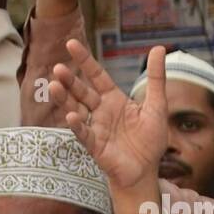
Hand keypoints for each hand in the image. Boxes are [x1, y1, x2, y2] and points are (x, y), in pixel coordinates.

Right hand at [50, 39, 165, 192]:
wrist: (147, 170)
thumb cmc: (150, 139)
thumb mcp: (157, 105)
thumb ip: (156, 78)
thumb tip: (160, 48)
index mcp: (114, 99)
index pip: (96, 75)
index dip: (85, 60)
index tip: (71, 43)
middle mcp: (101, 111)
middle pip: (82, 91)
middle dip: (69, 80)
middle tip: (57, 68)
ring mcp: (95, 128)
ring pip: (76, 109)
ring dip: (65, 99)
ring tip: (54, 86)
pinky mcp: (95, 146)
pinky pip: (84, 134)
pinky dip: (78, 125)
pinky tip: (71, 115)